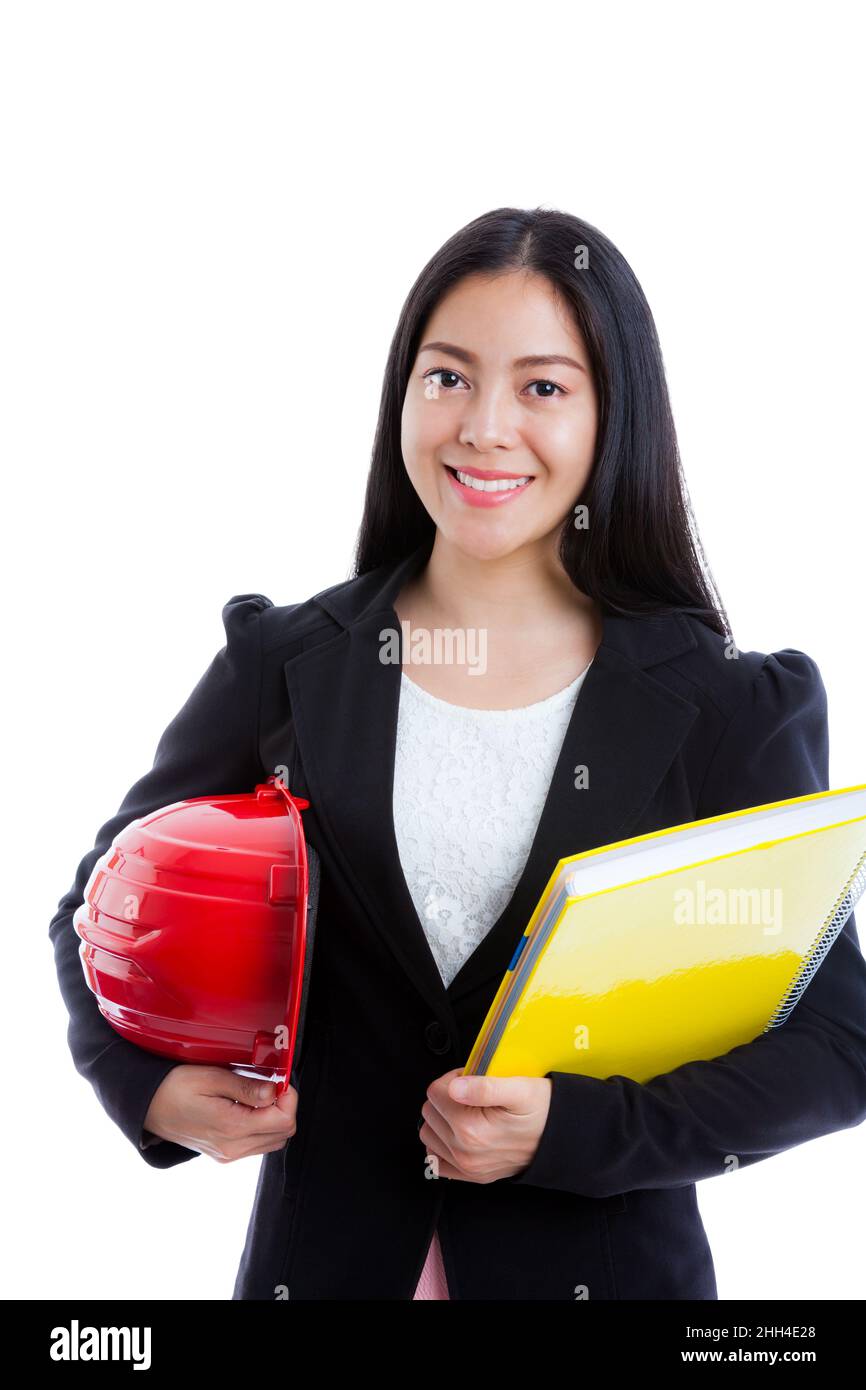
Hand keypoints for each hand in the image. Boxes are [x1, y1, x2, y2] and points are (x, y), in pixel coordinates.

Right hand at [143, 1065, 297, 1161]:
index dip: (289, 1097)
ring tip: (257, 1095)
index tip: (279, 1080)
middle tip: (270, 1085)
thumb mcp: (210, 1078)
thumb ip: (246, 1087)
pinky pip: (257, 1144)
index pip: (284, 1121)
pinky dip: (262, 1126)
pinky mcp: (224, 1154)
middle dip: (284, 1107)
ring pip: (273, 1140)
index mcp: (232, 1128)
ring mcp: (228, 1154)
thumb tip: (274, 1092)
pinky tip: (247, 1107)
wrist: (147, 1107)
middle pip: (283, 1133)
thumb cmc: (174, 1088)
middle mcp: (233, 1148)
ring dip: (274, 1117)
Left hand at [418, 1067, 551, 1182]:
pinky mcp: (471, 1174)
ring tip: (466, 1111)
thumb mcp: (519, 1088)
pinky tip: (457, 1132)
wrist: (560, 1139)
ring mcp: (466, 1166)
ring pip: (429, 1132)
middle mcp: (465, 1151)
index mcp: (472, 1129)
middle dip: (447, 1097)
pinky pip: (436, 1160)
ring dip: (442, 1118)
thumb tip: (454, 1087)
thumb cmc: (541, 1112)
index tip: (470, 1079)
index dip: (453, 1079)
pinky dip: (441, 1144)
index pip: (436, 1092)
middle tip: (471, 1094)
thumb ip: (484, 1086)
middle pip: (430, 1111)